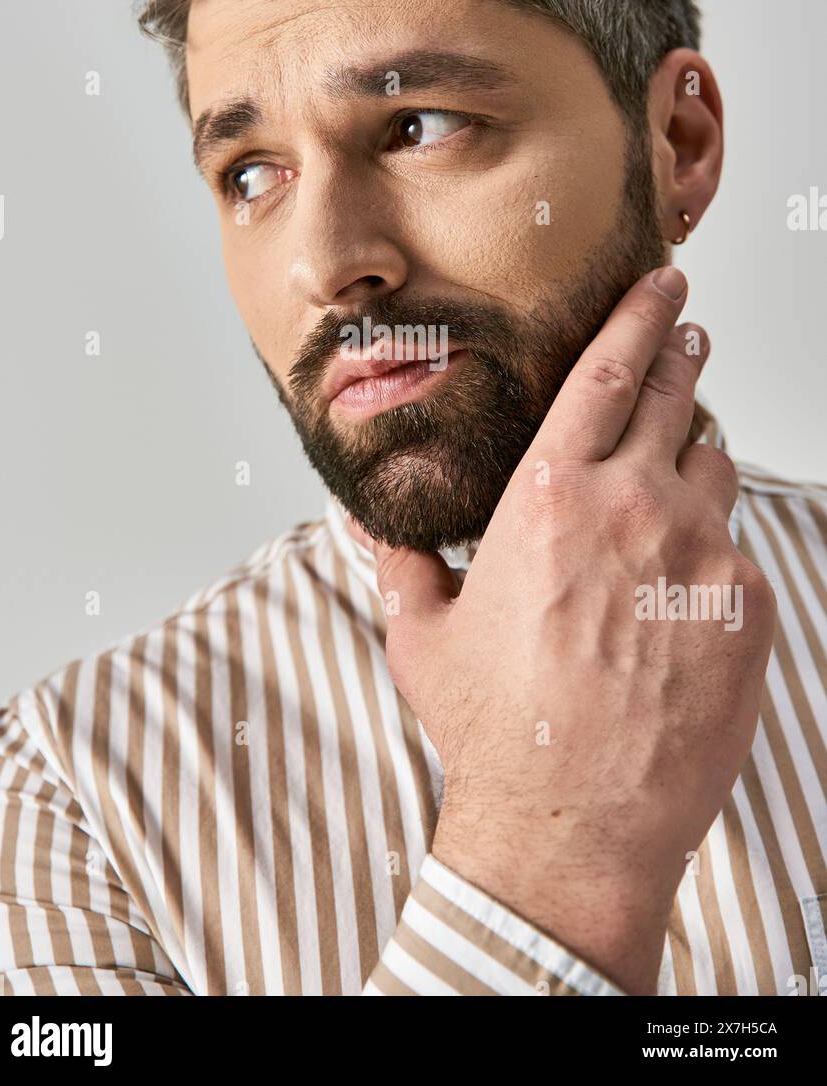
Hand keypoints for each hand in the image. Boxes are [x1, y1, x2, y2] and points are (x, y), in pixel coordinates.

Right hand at [349, 267, 776, 993]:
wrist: (573, 825)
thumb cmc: (493, 728)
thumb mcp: (422, 635)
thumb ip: (400, 560)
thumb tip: (364, 519)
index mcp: (551, 496)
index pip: (609, 372)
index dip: (640, 316)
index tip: (663, 285)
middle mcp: (634, 507)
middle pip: (675, 398)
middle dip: (681, 356)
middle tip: (687, 335)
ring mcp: (700, 555)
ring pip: (713, 468)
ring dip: (694, 455)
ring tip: (673, 473)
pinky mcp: (744, 608)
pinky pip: (734, 551)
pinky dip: (709, 551)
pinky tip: (678, 590)